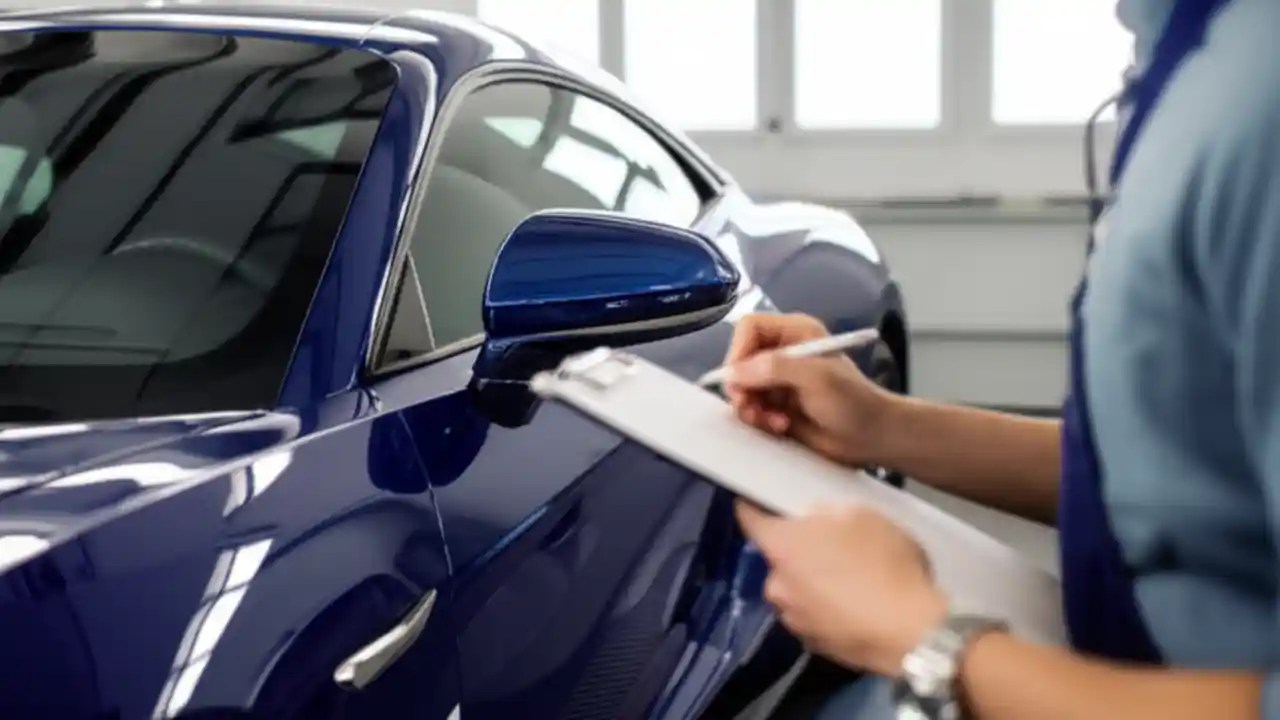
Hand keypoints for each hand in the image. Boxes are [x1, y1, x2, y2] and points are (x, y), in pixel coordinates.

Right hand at [722, 313, 894, 465]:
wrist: (871, 437)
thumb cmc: (853, 401)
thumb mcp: (816, 378)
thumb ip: (775, 369)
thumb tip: (734, 372)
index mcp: (794, 332)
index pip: (750, 328)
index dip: (739, 351)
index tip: (738, 379)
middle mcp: (782, 352)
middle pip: (739, 360)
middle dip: (742, 386)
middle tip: (751, 408)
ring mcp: (777, 380)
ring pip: (741, 387)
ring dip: (751, 407)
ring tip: (773, 421)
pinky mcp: (776, 405)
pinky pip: (750, 408)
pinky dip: (759, 420)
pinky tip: (781, 426)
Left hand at [736, 500, 945, 675]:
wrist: (912, 633)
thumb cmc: (884, 564)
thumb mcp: (861, 514)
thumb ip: (824, 513)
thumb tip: (811, 519)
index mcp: (781, 546)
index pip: (748, 519)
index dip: (754, 507)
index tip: (760, 502)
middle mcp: (776, 585)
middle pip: (777, 559)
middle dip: (796, 551)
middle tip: (829, 545)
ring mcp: (792, 620)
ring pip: (794, 591)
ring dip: (810, 583)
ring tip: (847, 581)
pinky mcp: (813, 645)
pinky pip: (812, 616)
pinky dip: (825, 610)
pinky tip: (853, 607)